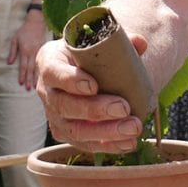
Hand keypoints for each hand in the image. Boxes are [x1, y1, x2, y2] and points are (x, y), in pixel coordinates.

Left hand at [8, 9, 48, 89]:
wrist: (36, 23)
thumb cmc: (24, 31)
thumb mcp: (15, 39)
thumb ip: (12, 52)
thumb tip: (9, 63)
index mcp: (25, 50)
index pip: (23, 66)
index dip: (22, 75)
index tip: (21, 83)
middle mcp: (32, 52)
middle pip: (30, 68)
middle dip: (29, 79)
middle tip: (28, 89)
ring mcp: (39, 52)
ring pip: (37, 67)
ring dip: (35, 77)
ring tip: (35, 86)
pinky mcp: (43, 51)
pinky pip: (41, 62)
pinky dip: (41, 70)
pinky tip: (41, 76)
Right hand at [34, 37, 144, 153]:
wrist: (80, 69)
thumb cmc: (87, 53)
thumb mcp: (95, 42)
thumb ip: (118, 41)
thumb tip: (140, 43)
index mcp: (49, 62)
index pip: (54, 72)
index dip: (71, 81)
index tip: (94, 85)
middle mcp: (47, 91)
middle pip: (64, 106)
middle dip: (95, 110)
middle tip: (123, 107)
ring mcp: (54, 115)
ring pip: (75, 130)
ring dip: (106, 131)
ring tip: (133, 127)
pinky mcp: (66, 133)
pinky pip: (85, 144)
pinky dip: (109, 145)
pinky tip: (129, 142)